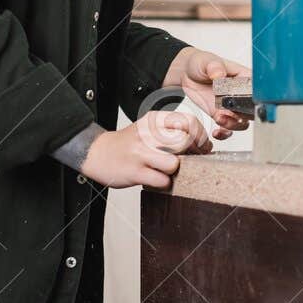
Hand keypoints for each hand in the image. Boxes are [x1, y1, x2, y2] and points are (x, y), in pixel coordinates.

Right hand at [79, 112, 210, 188]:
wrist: (98, 153)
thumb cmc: (130, 144)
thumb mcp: (150, 129)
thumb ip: (174, 132)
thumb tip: (205, 147)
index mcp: (154, 119)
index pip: (189, 122)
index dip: (201, 137)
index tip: (203, 147)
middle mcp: (148, 133)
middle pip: (185, 142)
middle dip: (192, 155)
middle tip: (187, 161)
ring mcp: (140, 152)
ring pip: (174, 163)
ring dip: (175, 171)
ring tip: (166, 170)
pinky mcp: (134, 171)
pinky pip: (162, 181)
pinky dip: (163, 183)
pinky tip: (155, 178)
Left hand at [164, 47, 251, 138]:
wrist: (187, 74)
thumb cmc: (201, 63)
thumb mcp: (207, 61)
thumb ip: (215, 67)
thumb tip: (219, 75)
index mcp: (244, 78)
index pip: (258, 90)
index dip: (257, 98)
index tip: (250, 103)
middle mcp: (241, 94)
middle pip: (254, 109)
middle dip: (247, 116)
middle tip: (234, 113)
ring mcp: (232, 106)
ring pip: (243, 122)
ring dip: (234, 125)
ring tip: (220, 119)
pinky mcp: (221, 115)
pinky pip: (228, 129)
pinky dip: (224, 133)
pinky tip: (217, 131)